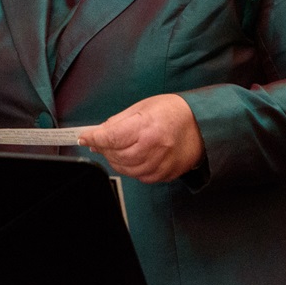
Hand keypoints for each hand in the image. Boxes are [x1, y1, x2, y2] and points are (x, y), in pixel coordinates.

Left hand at [77, 93, 203, 183]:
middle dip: (104, 149)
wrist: (201, 125)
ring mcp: (161, 163)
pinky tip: (133, 157)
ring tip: (116, 149)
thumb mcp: (141, 107)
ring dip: (116, 160)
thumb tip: (98, 133)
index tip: (84, 138)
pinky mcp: (166, 174)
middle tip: (100, 142)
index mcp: (146, 127)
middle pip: (117, 156)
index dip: (94, 138)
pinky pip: (141, 177)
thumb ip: (118, 122)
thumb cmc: (172, 111)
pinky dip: (131, 169)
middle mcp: (154, 148)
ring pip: (127, 170)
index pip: (112, 137)